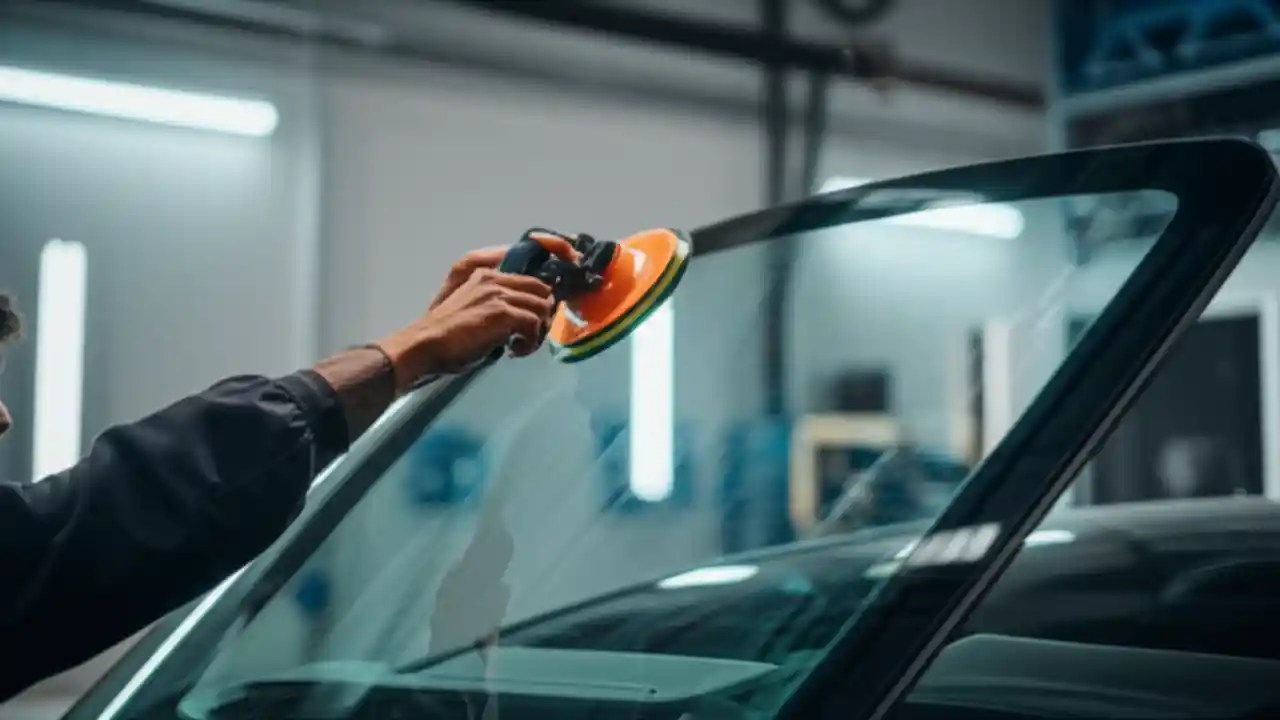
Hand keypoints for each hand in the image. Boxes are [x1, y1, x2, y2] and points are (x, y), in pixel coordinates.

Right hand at [377, 240, 576, 391]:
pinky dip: (531, 341)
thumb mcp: (472, 308)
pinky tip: (514, 351)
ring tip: (520, 345)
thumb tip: (522, 318)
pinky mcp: (503, 313)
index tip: (543, 314)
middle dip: (543, 314)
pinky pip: (535, 324)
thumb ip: (494, 304)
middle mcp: (494, 278)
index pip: (529, 275)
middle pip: (542, 290)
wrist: (426, 344)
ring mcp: (499, 294)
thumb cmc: (445, 335)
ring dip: (538, 330)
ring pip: (543, 306)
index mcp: (485, 274)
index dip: (542, 295)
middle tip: (530, 335)